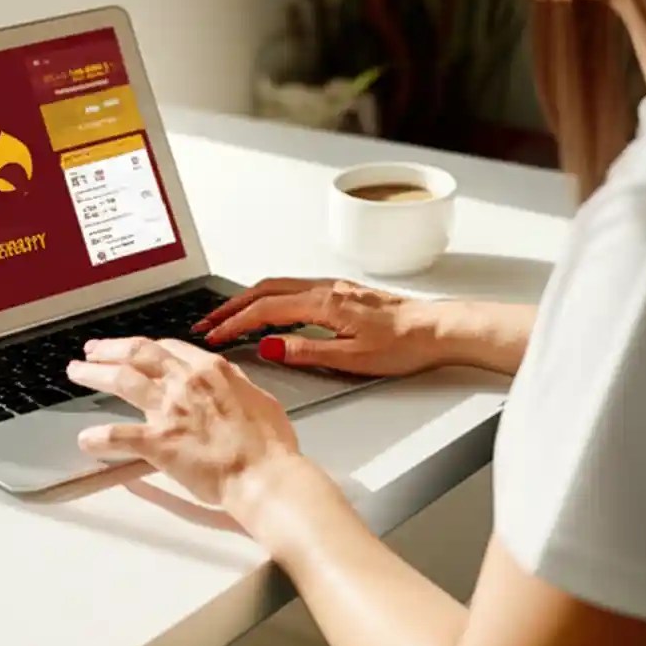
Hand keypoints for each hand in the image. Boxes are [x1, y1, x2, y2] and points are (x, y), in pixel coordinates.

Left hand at [66, 337, 298, 505]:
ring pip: (122, 380)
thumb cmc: (269, 445)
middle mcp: (186, 382)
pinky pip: (119, 435)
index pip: (169, 348)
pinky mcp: (158, 441)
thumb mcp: (260, 399)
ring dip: (94, 373)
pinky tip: (85, 439)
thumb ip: (237, 387)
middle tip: (92, 351)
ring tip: (76, 372)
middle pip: (138, 353)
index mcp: (211, 370)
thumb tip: (229, 384)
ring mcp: (170, 410)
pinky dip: (98, 437)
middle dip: (110, 349)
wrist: (265, 475)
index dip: (146, 346)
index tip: (134, 349)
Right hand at [193, 278, 450, 376]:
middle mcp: (325, 289)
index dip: (234, 323)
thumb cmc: (403, 345)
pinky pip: (294, 288)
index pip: (265, 310)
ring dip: (249, 299)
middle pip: (264, 290)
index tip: (213, 336)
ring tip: (229, 315)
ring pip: (278, 286)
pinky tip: (268, 308)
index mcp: (323, 303)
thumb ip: (306, 351)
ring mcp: (333, 287)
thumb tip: (270, 346)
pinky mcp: (342, 292)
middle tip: (208, 322)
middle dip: (231, 306)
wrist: (438, 329)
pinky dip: (270, 296)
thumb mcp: (351, 359)